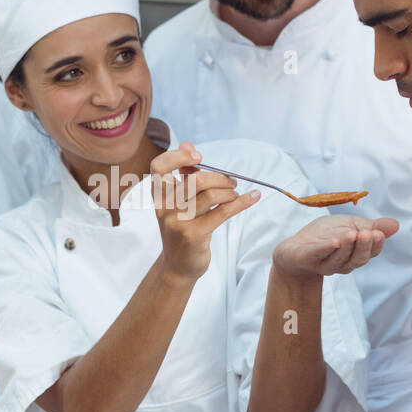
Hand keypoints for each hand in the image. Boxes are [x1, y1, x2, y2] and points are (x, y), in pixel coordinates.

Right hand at [151, 142, 259, 280]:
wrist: (178, 267)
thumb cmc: (181, 229)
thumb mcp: (178, 203)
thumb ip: (183, 175)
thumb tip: (187, 144)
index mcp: (158, 196)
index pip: (159, 167)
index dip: (178, 157)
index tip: (199, 157)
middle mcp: (164, 208)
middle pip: (195, 179)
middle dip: (219, 177)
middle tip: (231, 182)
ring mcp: (177, 222)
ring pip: (210, 194)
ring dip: (230, 192)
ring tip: (235, 195)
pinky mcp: (193, 235)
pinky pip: (222, 212)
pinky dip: (241, 202)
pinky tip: (253, 198)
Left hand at [273, 214, 399, 279]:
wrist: (296, 248)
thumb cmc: (326, 236)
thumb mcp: (351, 225)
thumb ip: (371, 226)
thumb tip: (395, 225)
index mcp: (356, 254)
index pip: (372, 252)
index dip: (377, 244)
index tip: (379, 232)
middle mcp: (344, 263)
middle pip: (359, 259)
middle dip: (365, 246)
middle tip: (369, 233)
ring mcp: (326, 264)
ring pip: (340, 260)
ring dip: (348, 247)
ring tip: (353, 233)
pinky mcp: (307, 260)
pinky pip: (318, 255)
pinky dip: (327, 249)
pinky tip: (334, 242)